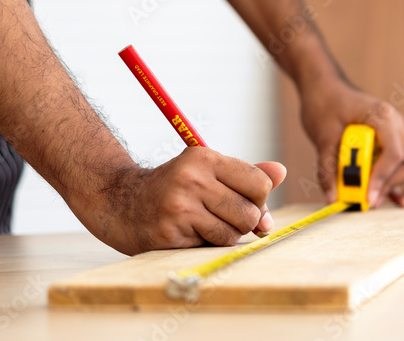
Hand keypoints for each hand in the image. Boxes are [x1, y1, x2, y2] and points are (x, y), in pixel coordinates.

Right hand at [85, 149, 285, 254]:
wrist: (121, 202)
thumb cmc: (175, 186)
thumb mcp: (207, 170)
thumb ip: (246, 173)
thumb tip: (282, 172)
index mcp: (205, 158)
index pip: (259, 183)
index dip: (261, 199)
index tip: (251, 203)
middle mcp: (192, 179)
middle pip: (249, 212)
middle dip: (246, 222)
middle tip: (229, 218)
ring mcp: (180, 207)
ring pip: (232, 233)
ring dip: (226, 235)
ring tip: (207, 224)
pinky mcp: (170, 233)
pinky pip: (210, 246)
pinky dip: (207, 244)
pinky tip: (190, 233)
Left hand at [299, 77, 403, 207]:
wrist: (324, 88)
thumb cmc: (325, 104)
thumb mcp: (322, 135)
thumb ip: (328, 167)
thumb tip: (333, 198)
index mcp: (382, 116)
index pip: (395, 153)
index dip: (383, 179)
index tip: (369, 198)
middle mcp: (396, 124)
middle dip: (395, 185)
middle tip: (372, 202)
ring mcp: (397, 133)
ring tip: (402, 204)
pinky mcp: (392, 141)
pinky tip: (397, 197)